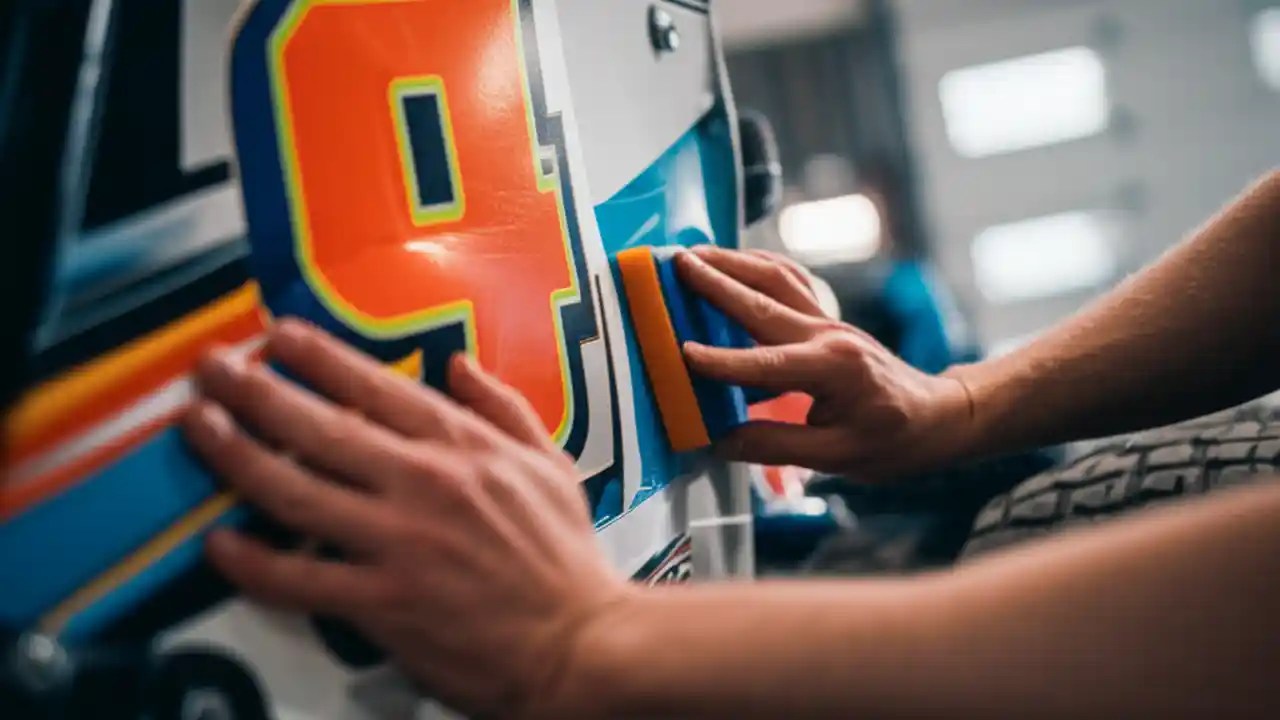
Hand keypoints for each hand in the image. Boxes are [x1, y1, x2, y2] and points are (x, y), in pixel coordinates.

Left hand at [183, 320, 630, 718]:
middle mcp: (423, 483)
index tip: (278, 335)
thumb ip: (503, 407)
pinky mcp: (383, 601)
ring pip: (296, 491)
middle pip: (319, 427)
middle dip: (255, 389)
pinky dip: (254, 562)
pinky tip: (220, 542)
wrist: (579, 643)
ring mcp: (398, 543)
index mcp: (463, 447)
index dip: (318, 356)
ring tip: (198, 426)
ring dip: (236, 455)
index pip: (375, 386)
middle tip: (211, 367)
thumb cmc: (565, 557)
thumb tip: (459, 364)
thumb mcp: (551, 464)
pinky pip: (301, 578)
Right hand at [676, 246, 974, 479]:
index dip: (720, 362)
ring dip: (733, 262)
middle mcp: (828, 335)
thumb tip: (719, 440)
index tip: (681, 353)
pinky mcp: (827, 320)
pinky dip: (758, 266)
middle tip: (675, 265)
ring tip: (694, 253)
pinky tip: (733, 261)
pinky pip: (789, 281)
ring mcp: (829, 322)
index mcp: (832, 370)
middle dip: (716, 281)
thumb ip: (776, 446)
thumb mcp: (839, 458)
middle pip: (763, 300)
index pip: (764, 365)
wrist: (937, 416)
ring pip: (776, 279)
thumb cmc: (896, 440)